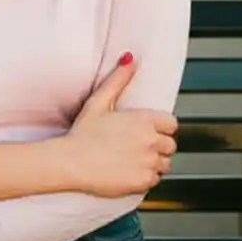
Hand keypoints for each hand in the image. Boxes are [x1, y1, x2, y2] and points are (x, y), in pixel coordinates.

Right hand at [64, 54, 178, 197]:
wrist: (70, 162)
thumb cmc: (82, 134)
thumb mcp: (99, 102)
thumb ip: (118, 80)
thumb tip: (130, 59)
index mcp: (144, 120)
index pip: (171, 124)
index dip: (160, 128)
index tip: (147, 132)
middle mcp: (151, 141)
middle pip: (170, 145)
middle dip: (157, 146)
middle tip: (136, 147)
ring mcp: (149, 162)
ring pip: (164, 164)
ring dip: (153, 163)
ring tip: (131, 160)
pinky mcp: (143, 181)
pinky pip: (155, 180)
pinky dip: (144, 178)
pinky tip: (127, 172)